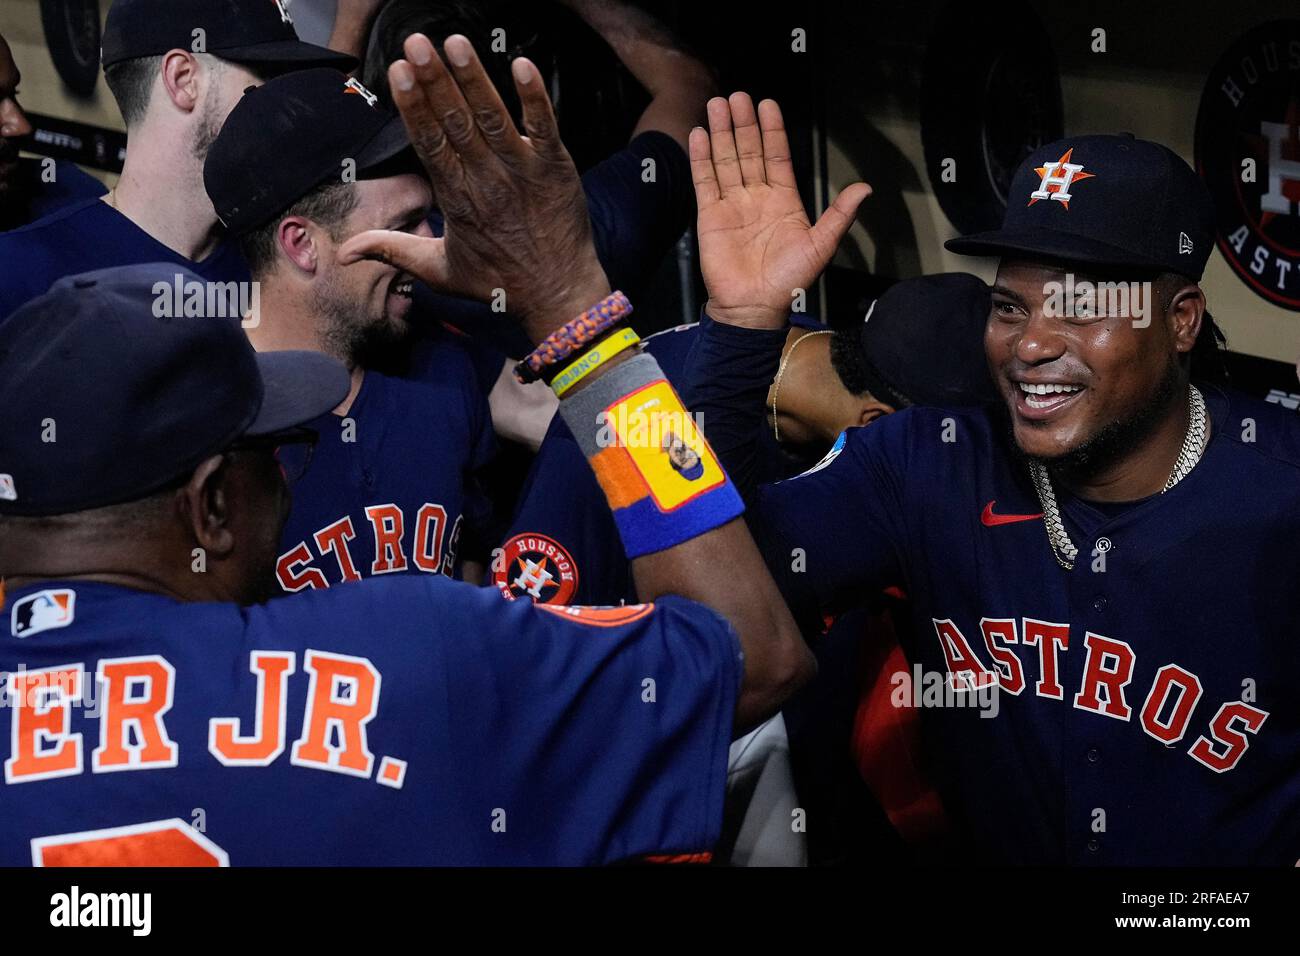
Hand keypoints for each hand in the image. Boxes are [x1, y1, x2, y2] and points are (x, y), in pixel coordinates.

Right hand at [338, 34, 609, 342]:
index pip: (429, 143)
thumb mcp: (438, 271)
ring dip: (474, 79)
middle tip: (416, 44)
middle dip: (435, 82)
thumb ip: (392, 249)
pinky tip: (523, 65)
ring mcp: (522, 171)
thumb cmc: (499, 282)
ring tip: (455, 44)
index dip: (413, 107)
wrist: (559, 295)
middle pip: (455, 123)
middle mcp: (486, 180)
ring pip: (493, 118)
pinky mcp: (556, 168)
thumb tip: (344, 252)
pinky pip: (545, 127)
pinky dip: (535, 98)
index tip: (397, 72)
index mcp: (455, 197)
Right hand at [691, 94, 869, 328]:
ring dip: (721, 133)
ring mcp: (732, 205)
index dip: (772, 130)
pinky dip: (701, 158)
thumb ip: (839, 215)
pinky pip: (705, 181)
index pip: (777, 156)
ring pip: (726, 160)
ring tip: (716, 105)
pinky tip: (699, 135)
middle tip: (737, 96)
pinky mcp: (710, 216)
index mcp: (784, 200)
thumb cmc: (788, 282)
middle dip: (744, 124)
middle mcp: (757, 197)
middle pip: (749, 152)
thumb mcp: (820, 246)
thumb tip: (864, 189)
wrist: (753, 307)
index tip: (768, 105)